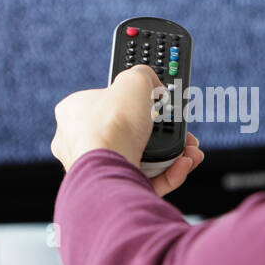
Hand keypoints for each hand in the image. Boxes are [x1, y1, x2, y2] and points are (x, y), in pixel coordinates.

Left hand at [51, 65, 204, 196]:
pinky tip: (183, 163)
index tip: (156, 99)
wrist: (109, 170)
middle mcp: (80, 142)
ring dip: (170, 153)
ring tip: (188, 149)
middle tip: (179, 127)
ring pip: (142, 157)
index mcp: (75, 113)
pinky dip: (169, 172)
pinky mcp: (114, 188)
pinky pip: (147, 179)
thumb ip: (144, 75)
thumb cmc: (111, 126)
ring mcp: (97, 168)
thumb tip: (152, 83)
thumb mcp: (133, 80)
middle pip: (129, 132)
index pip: (106, 100)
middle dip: (161, 130)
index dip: (135, 99)